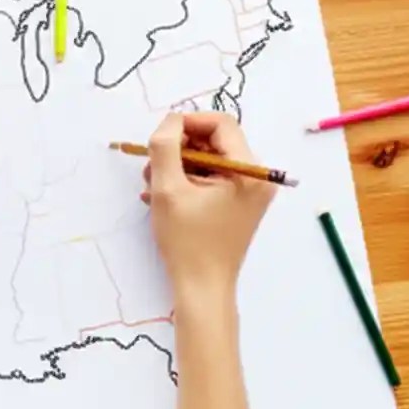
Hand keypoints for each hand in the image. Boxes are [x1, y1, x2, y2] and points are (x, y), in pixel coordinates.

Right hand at [142, 113, 275, 304]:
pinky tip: (162, 195)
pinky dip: (186, 181)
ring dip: (178, 165)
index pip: (221, 124)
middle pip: (215, 141)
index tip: (159, 136)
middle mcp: (256, 178)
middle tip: (152, 164)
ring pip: (210, 160)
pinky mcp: (237, 205)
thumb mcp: (168, 189)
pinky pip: (211, 179)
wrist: (202, 288)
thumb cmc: (187, 241)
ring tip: (152, 183)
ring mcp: (248, 193)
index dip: (187, 123)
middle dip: (179, 148)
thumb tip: (170, 120)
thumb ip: (166, 147)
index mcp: (250, 171)